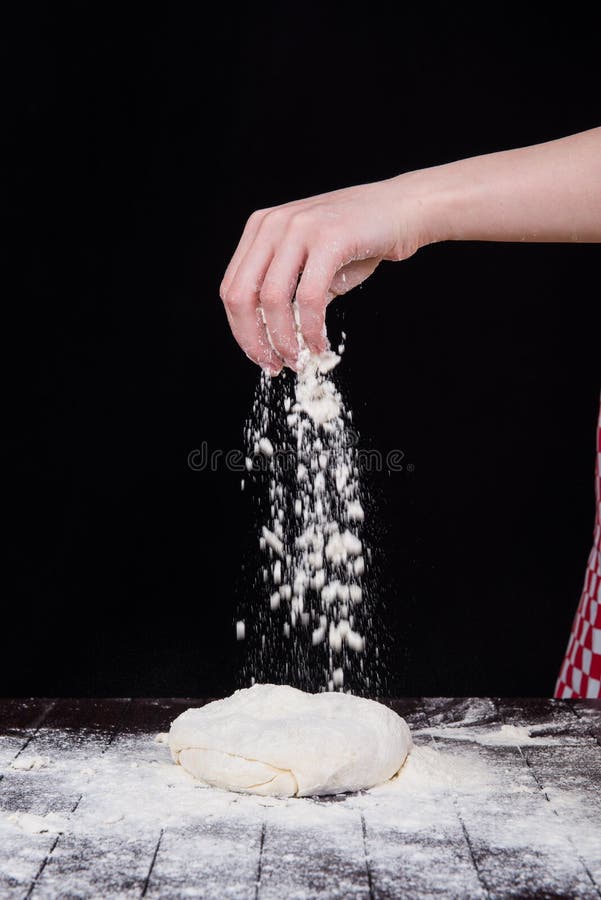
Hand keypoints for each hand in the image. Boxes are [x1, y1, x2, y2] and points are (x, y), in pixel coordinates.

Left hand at [219, 176, 429, 372]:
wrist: (403, 211)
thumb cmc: (359, 240)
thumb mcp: (311, 265)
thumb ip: (287, 294)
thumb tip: (273, 341)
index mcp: (261, 228)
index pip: (232, 288)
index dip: (242, 331)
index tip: (260, 356)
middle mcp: (273, 224)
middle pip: (241, 296)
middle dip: (255, 340)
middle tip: (275, 365)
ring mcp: (299, 227)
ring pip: (273, 299)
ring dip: (284, 339)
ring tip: (300, 359)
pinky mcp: (329, 238)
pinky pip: (309, 297)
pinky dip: (311, 329)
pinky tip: (319, 344)